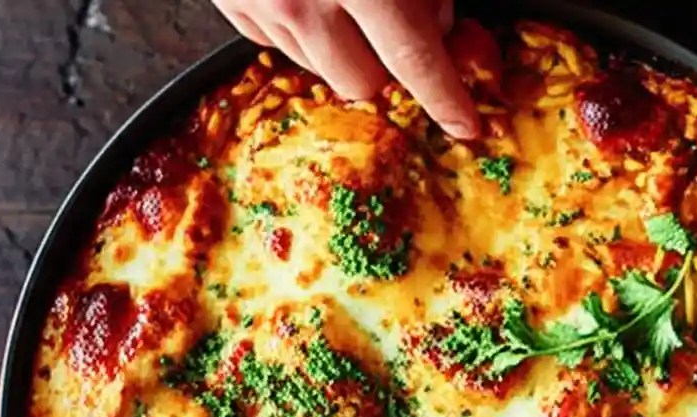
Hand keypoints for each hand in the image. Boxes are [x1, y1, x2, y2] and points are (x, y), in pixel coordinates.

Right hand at [211, 0, 479, 137]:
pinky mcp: (231, 1)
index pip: (415, 62)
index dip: (446, 99)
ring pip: (319, 69)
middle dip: (387, 65)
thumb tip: (439, 27)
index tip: (466, 124)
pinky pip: (276, 44)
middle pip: (364, 82)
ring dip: (342, 48)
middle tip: (395, 27)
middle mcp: (307, 1)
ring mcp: (262, 4)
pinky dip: (301, 30)